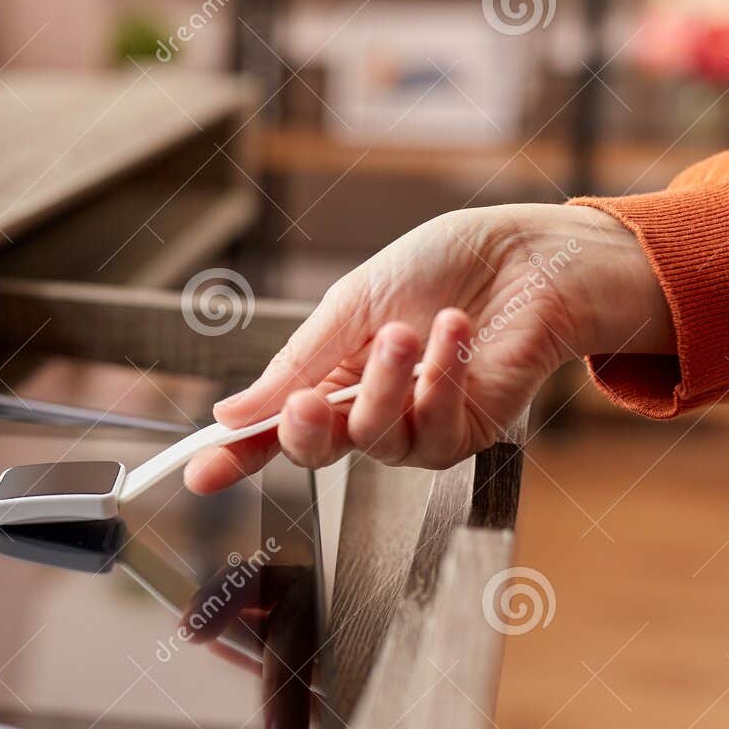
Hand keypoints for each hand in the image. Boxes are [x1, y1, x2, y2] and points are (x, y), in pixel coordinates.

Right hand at [184, 203, 670, 491]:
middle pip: (316, 449)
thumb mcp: (352, 303)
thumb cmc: (444, 266)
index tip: (197, 473)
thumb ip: (297, 362)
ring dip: (384, 387)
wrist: (530, 255)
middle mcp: (369, 408)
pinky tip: (453, 333)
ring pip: (376, 441)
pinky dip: (440, 380)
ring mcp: (419, 425)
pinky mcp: (469, 431)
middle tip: (308, 401)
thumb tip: (230, 412)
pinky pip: (436, 431)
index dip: (234, 454)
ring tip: (405, 333)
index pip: (274, 425)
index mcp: (331, 374)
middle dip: (306, 428)